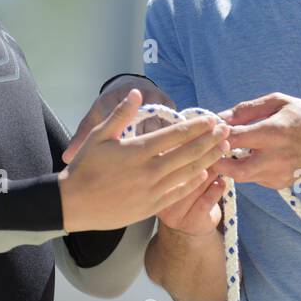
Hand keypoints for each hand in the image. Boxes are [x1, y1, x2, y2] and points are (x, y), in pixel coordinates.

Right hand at [58, 89, 230, 231]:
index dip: (197, 126)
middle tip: (227, 131)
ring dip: (208, 159)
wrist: (74, 205)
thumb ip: (120, 115)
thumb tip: (136, 93)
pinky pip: (179, 192)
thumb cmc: (85, 168)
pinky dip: (194, 181)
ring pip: (188, 172)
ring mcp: (152, 190)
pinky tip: (204, 173)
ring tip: (223, 149)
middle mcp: (149, 170)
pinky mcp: (152, 206)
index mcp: (138, 151)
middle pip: (188, 153)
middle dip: (210, 140)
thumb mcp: (98, 137)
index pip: (176, 135)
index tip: (212, 119)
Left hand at [211, 92, 300, 189]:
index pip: (233, 138)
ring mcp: (277, 174)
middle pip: (232, 168)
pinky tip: (257, 157)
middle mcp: (274, 157)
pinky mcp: (279, 184)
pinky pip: (255, 178)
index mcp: (273, 132)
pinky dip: (250, 168)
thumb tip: (220, 117)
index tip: (213, 130)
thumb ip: (248, 109)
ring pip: (241, 176)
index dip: (217, 135)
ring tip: (234, 151)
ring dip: (232, 164)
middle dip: (217, 160)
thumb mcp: (280, 103)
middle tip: (213, 150)